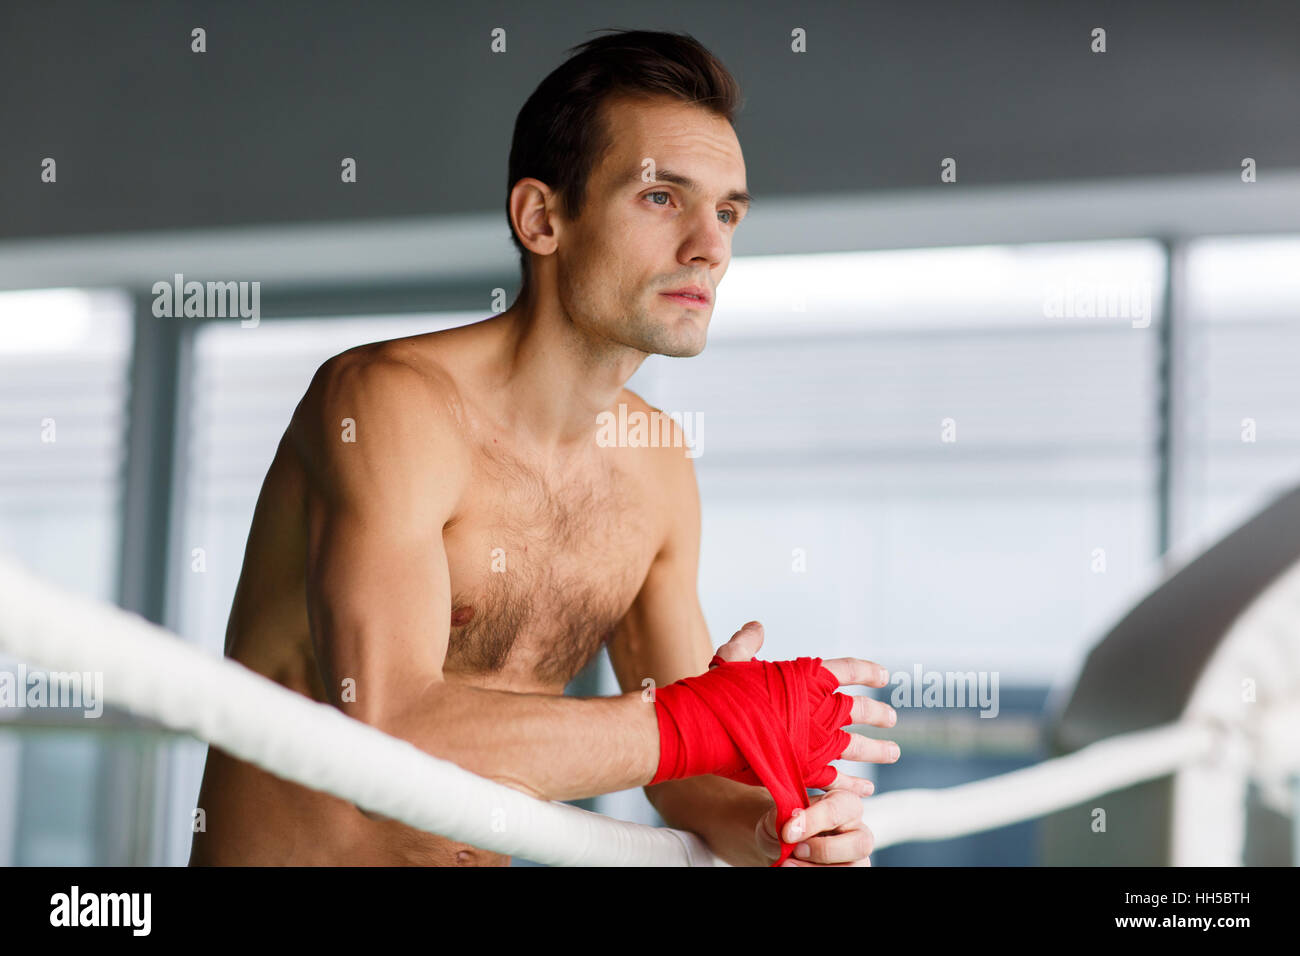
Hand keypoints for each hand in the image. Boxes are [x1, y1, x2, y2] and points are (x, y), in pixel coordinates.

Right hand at [712, 620, 900, 797]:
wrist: (709, 728)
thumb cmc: (719, 692)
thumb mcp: (732, 659)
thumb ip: (747, 644)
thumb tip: (756, 627)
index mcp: (805, 677)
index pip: (846, 669)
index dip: (867, 671)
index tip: (883, 676)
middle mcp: (817, 708)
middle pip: (858, 709)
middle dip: (878, 713)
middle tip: (891, 718)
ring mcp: (815, 741)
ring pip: (856, 745)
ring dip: (877, 749)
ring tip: (894, 752)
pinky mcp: (805, 769)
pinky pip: (837, 778)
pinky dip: (852, 784)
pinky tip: (866, 789)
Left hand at [755, 788, 874, 865]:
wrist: (780, 845)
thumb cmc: (786, 825)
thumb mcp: (778, 815)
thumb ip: (783, 814)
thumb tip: (792, 820)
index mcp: (844, 802)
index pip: (838, 808)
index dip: (813, 821)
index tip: (787, 833)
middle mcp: (858, 828)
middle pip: (861, 843)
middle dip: (825, 849)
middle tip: (797, 850)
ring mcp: (857, 854)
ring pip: (853, 867)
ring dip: (817, 868)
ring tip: (788, 864)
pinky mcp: (852, 869)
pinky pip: (843, 876)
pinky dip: (813, 872)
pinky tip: (795, 867)